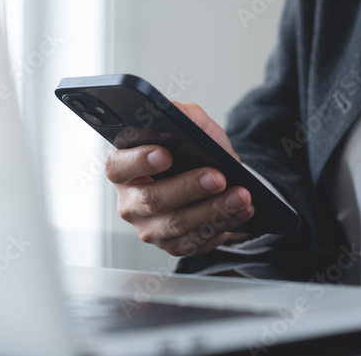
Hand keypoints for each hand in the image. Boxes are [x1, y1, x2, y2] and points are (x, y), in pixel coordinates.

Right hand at [105, 101, 254, 255]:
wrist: (214, 179)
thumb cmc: (194, 152)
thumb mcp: (191, 127)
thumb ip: (183, 115)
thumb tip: (181, 115)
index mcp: (124, 168)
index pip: (117, 166)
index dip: (138, 161)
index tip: (166, 154)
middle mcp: (130, 201)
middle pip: (152, 199)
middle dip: (188, 187)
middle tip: (218, 177)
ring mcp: (149, 227)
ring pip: (178, 224)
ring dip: (214, 209)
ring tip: (241, 195)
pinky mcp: (172, 245)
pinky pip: (197, 240)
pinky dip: (225, 223)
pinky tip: (243, 210)